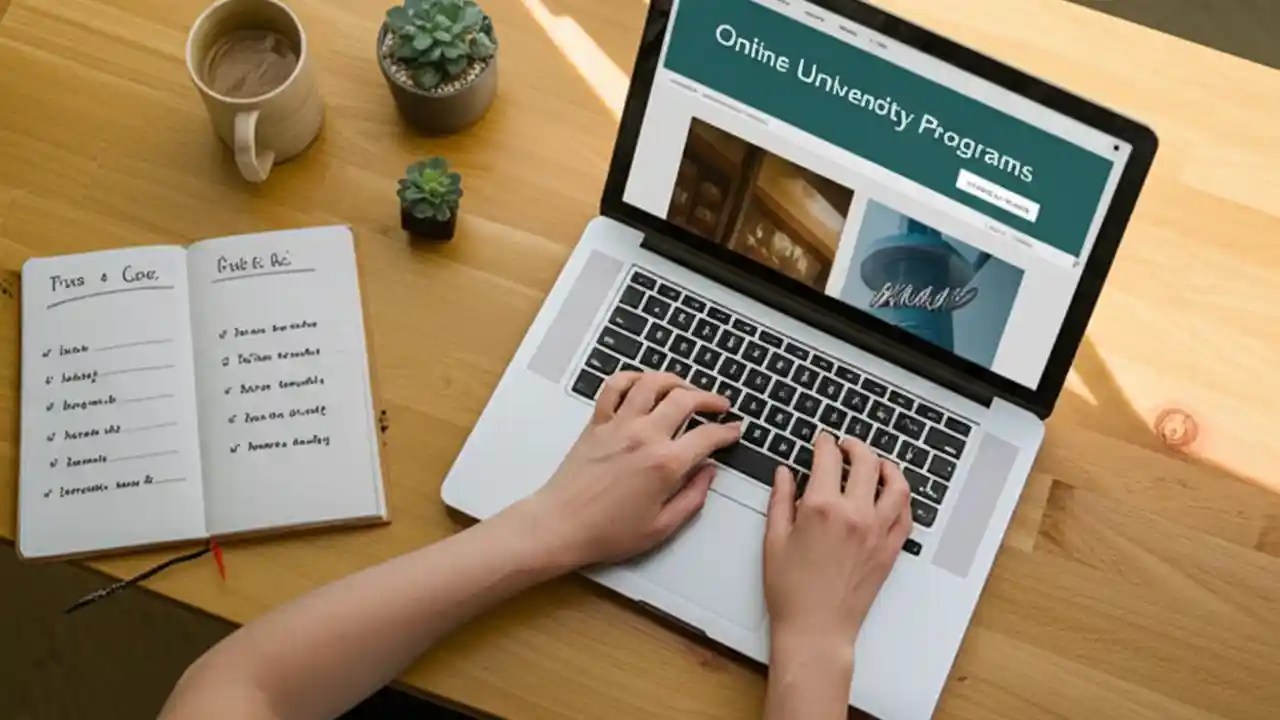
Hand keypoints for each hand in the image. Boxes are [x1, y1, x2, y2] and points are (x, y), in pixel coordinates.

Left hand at [520, 372, 741, 568]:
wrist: (560, 526)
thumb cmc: (607, 532)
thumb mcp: (662, 527)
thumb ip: (693, 497)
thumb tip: (709, 473)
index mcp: (665, 464)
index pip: (708, 436)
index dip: (727, 430)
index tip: (734, 429)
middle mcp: (644, 436)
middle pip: (685, 399)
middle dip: (709, 399)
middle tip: (719, 405)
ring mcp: (619, 425)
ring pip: (652, 383)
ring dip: (675, 380)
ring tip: (686, 388)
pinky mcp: (597, 423)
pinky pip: (614, 386)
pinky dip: (631, 378)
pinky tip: (643, 383)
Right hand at [763, 433, 911, 653]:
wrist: (816, 629)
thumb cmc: (791, 591)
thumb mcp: (773, 539)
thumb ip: (780, 499)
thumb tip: (784, 473)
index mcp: (820, 508)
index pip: (827, 458)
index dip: (824, 443)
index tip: (822, 440)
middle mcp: (854, 514)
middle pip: (865, 462)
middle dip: (855, 446)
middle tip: (846, 445)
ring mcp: (877, 532)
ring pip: (895, 484)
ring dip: (886, 466)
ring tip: (876, 463)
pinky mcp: (889, 550)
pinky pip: (906, 515)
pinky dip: (902, 497)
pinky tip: (891, 494)